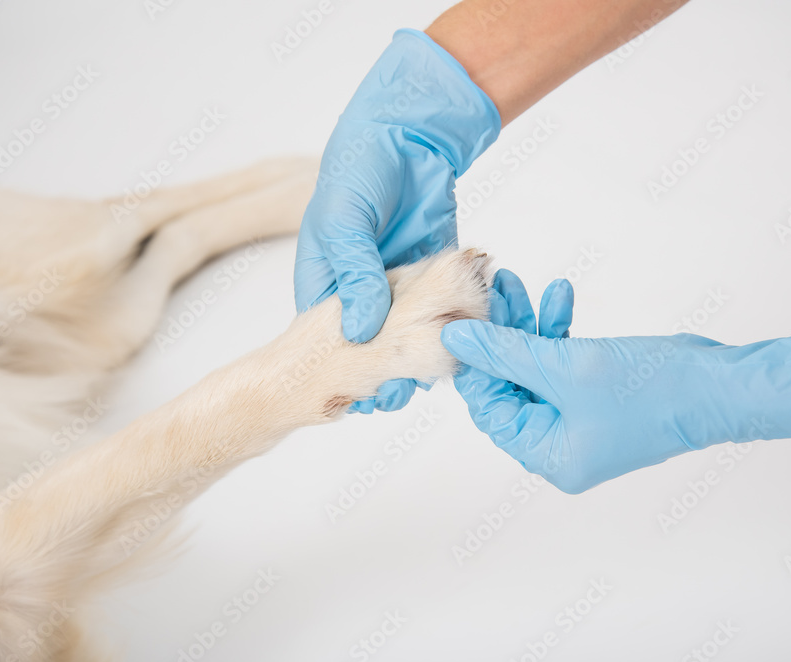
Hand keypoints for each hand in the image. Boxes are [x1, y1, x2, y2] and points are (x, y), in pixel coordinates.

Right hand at [294, 29, 499, 412]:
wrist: (409, 132)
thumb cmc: (359, 171)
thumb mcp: (344, 223)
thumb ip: (354, 277)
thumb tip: (359, 333)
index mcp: (326, 284)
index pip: (329, 343)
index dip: (345, 373)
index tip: (362, 400)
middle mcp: (363, 292)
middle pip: (373, 349)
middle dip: (386, 375)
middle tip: (401, 394)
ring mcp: (402, 286)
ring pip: (412, 337)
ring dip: (422, 357)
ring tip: (434, 377)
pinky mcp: (438, 274)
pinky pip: (446, 310)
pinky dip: (454, 327)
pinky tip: (464, 345)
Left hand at [441, 271, 790, 492]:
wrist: (720, 385)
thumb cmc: (653, 389)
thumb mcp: (565, 365)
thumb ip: (504, 350)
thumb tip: (453, 339)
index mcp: (547, 455)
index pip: (489, 407)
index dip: (476, 361)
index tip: (467, 316)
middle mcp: (560, 445)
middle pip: (509, 383)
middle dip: (503, 332)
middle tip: (497, 288)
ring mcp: (580, 420)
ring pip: (535, 366)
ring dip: (529, 323)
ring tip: (518, 282)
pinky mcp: (597, 396)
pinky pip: (562, 363)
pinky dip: (559, 330)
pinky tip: (561, 295)